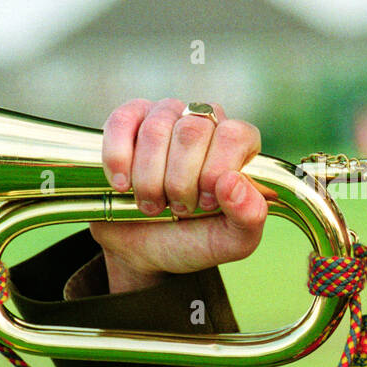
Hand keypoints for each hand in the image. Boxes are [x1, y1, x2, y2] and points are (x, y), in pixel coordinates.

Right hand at [90, 98, 270, 293]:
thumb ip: (249, 216)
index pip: (233, 135)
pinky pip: (121, 122)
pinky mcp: (128, 121)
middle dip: (179, 182)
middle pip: (192, 131)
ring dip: (148, 179)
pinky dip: (118, 158)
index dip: (215, 172)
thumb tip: (233, 181)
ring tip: (152, 203)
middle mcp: (204, 121)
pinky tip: (121, 185)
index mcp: (238, 144)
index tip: (205, 204)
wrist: (144, 250)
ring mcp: (165, 116)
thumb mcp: (231, 242)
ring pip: (155, 129)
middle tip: (177, 208)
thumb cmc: (192, 239)